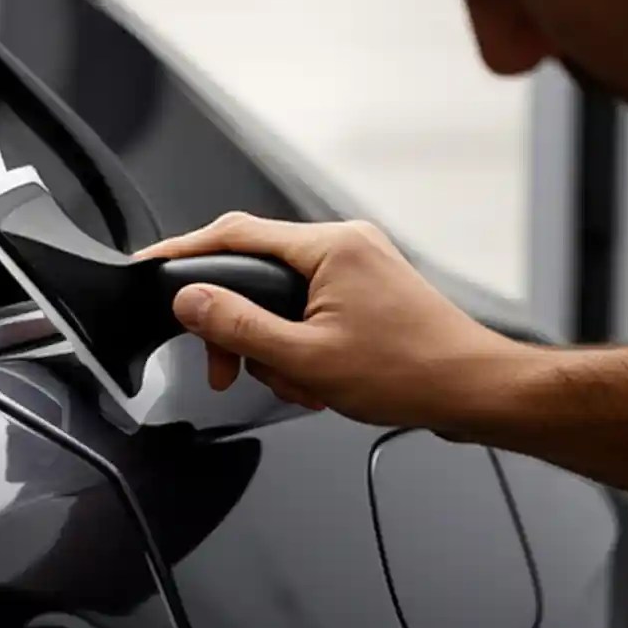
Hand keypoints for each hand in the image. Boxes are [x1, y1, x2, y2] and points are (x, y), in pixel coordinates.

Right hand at [136, 213, 544, 431]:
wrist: (476, 393)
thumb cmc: (412, 373)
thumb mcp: (306, 358)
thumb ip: (239, 327)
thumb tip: (191, 301)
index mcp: (329, 247)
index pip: (234, 234)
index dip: (184, 251)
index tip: (151, 265)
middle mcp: (344, 245)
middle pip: (255, 271)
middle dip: (239, 328)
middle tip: (227, 369)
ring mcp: (357, 266)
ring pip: (280, 299)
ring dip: (275, 347)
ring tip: (299, 383)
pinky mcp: (364, 290)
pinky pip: (307, 309)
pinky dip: (300, 347)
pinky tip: (316, 381)